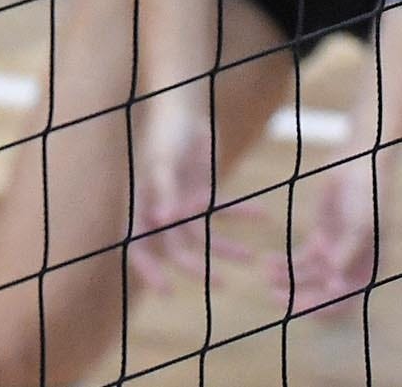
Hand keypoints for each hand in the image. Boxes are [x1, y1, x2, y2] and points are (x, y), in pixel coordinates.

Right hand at [130, 95, 239, 290]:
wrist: (184, 109)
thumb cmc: (167, 133)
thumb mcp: (163, 161)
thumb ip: (164, 190)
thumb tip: (163, 220)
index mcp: (138, 209)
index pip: (138, 249)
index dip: (149, 272)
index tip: (167, 292)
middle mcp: (159, 213)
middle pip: (177, 249)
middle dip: (198, 267)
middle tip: (221, 283)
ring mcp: (183, 205)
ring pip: (204, 235)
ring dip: (226, 247)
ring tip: (251, 258)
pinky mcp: (203, 193)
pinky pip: (224, 210)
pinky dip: (242, 213)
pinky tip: (263, 216)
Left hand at [274, 151, 383, 317]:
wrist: (358, 163)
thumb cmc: (367, 193)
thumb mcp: (360, 224)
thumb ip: (347, 255)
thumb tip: (335, 287)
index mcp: (368, 266)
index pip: (345, 301)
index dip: (323, 308)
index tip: (298, 308)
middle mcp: (351, 265)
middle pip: (322, 294)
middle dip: (297, 296)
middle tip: (274, 296)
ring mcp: (334, 254)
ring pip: (306, 279)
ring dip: (286, 280)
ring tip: (266, 274)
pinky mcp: (319, 241)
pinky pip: (298, 262)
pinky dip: (283, 264)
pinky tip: (267, 260)